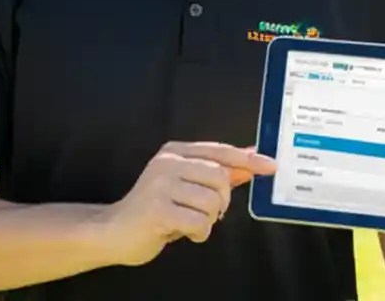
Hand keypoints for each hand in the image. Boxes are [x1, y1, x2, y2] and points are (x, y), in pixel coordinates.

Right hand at [99, 141, 276, 266]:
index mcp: (174, 152)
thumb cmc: (153, 210)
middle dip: (221, 202)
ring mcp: (160, 184)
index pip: (219, 151)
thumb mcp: (185, 187)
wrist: (113, 231)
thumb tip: (249, 165)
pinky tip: (184, 232)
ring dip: (208, 221)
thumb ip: (216, 175)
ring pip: (212, 202)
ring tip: (190, 222)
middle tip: (207, 213)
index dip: (247, 158)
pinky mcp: (157, 209)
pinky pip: (199, 222)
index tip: (271, 166)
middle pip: (220, 177)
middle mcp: (166, 162)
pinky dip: (199, 233)